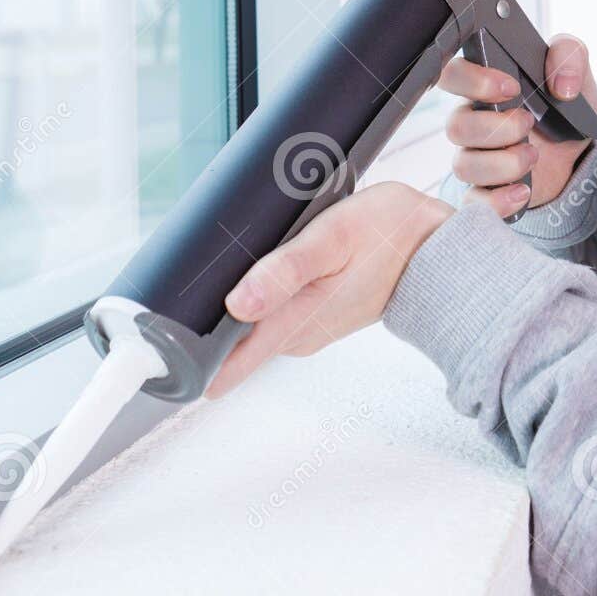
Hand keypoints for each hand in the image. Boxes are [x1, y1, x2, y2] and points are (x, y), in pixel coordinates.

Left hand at [204, 182, 451, 398]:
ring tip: (229, 265)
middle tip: (192, 279)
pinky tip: (264, 268)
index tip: (156, 352)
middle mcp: (298, 335)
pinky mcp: (315, 317)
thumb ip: (285, 270)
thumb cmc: (391, 235)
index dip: (188, 359)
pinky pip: (273, 315)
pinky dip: (260, 297)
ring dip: (235, 302)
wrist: (439, 250)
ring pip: (251, 325)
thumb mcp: (334, 237)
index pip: (228, 360)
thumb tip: (236, 303)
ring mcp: (307, 329)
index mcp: (297, 321)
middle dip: (206, 316)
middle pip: (231, 340)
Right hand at [439, 33, 596, 216]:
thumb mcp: (573, 68)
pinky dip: (497, 201)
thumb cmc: (562, 103)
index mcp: (483, 86)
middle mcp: (472, 121)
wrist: (577, 148)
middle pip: (455, 127)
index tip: (511, 88)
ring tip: (534, 156)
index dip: (472, 81)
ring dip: (503, 163)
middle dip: (496, 128)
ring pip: (463, 166)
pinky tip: (524, 191)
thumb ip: (569, 55)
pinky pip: (474, 204)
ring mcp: (476, 158)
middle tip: (529, 123)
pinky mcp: (488, 191)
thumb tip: (562, 86)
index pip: (452, 75)